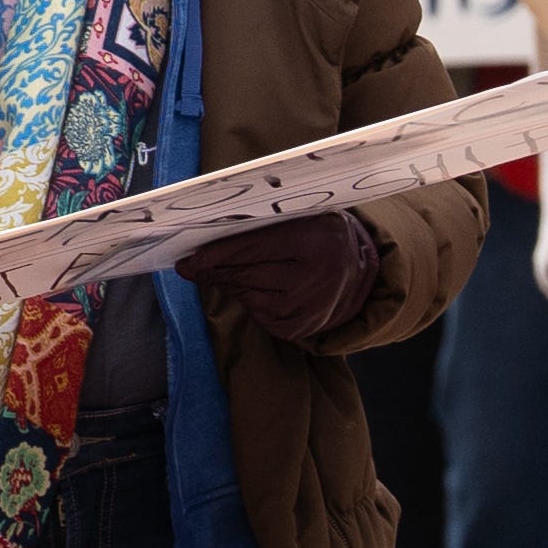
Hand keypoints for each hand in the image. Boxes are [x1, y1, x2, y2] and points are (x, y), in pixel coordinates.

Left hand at [179, 212, 379, 342]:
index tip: (190, 259)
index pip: (252, 249)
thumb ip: (262, 224)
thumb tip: (211, 237)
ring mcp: (307, 309)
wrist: (358, 270)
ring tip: (218, 273)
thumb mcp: (301, 217)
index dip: (217, 255)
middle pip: (246, 276)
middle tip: (189, 267)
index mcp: (315, 241)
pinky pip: (258, 314)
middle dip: (213, 272)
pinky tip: (250, 288)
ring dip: (229, 285)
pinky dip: (248, 300)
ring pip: (248, 296)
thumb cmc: (321, 235)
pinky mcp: (299, 329)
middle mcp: (314, 279)